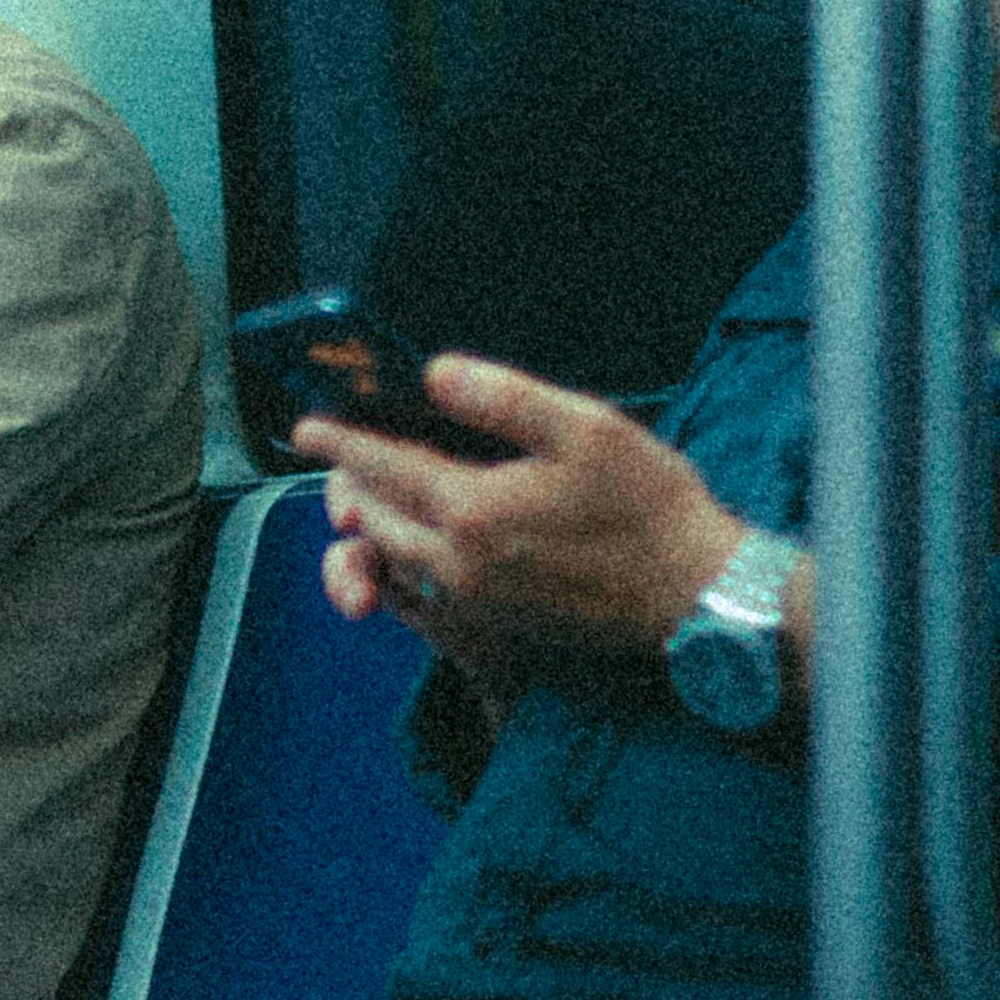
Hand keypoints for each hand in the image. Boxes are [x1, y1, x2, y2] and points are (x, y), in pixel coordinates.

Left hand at [298, 357, 764, 673]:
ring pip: (392, 560)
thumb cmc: (649, 507)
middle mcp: (458, 565)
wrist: (695, 596)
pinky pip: (419, 598)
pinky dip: (399, 567)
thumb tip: (436, 371)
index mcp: (472, 510)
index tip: (303, 425)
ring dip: (369, 526)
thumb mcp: (586, 428)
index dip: (340, 441)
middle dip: (349, 483)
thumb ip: (504, 398)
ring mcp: (473, 603)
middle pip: (374, 518)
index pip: (382, 467)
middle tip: (341, 453)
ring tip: (367, 495)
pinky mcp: (494, 628)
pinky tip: (411, 549)